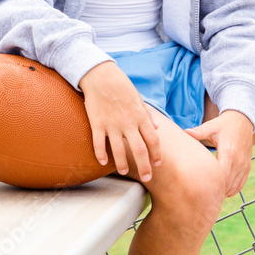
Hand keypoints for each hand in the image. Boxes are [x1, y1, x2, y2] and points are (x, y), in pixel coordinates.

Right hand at [78, 61, 161, 181]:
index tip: (157, 164)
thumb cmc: (121, 86)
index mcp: (140, 117)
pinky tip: (103, 162)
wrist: (100, 75)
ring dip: (122, 164)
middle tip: (146, 178)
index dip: (156, 154)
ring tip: (123, 172)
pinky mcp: (97, 123)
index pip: (153, 140)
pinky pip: (98, 143)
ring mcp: (112, 124)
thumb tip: (156, 128)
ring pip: (118, 150)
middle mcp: (128, 123)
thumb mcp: (139, 99)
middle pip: (139, 150)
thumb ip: (147, 115)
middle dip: (144, 167)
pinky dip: (100, 154)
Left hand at [185, 109, 252, 196]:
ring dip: (223, 192)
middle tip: (201, 194)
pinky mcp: (247, 167)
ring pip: (234, 187)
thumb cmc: (224, 124)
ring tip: (209, 193)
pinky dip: (231, 190)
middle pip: (228, 185)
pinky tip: (221, 190)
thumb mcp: (212, 126)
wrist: (243, 120)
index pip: (223, 176)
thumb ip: (199, 131)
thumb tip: (185, 132)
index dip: (213, 185)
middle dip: (215, 191)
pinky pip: (240, 185)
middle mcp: (239, 161)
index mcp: (229, 152)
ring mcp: (244, 165)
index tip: (200, 188)